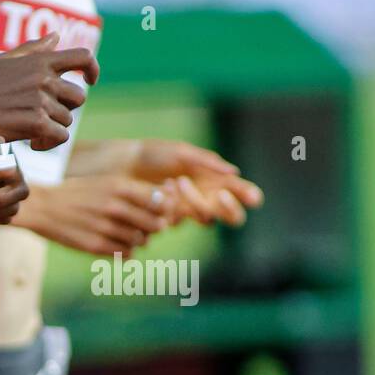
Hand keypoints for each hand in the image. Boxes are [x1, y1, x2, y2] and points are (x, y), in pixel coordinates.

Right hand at [0, 33, 98, 152]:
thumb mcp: (3, 61)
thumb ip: (32, 50)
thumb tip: (56, 37)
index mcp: (39, 62)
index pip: (82, 57)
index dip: (92, 69)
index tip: (90, 80)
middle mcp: (43, 78)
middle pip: (78, 97)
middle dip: (64, 109)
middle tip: (41, 115)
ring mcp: (41, 100)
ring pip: (67, 120)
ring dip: (51, 128)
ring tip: (29, 129)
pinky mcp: (37, 123)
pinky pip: (59, 136)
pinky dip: (48, 143)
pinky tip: (32, 144)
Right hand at [15, 174, 170, 254]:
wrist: (44, 207)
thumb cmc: (80, 193)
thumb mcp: (107, 182)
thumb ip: (137, 190)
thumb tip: (169, 196)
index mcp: (119, 186)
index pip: (161, 202)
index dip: (165, 209)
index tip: (158, 211)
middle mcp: (114, 206)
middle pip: (156, 224)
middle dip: (154, 227)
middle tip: (144, 225)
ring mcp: (105, 227)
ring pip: (142, 241)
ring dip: (139, 239)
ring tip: (125, 233)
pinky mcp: (96, 246)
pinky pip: (127, 254)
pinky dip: (126, 250)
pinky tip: (114, 242)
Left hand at [129, 139, 263, 225]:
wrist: (124, 165)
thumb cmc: (154, 153)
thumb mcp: (182, 152)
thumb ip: (207, 162)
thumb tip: (235, 172)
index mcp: (215, 178)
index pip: (243, 192)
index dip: (250, 196)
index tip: (244, 194)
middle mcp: (207, 196)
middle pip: (233, 216)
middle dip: (229, 209)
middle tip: (218, 196)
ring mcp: (190, 210)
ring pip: (206, 219)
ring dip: (194, 202)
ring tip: (175, 181)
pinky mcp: (171, 219)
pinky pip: (181, 222)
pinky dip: (173, 208)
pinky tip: (162, 189)